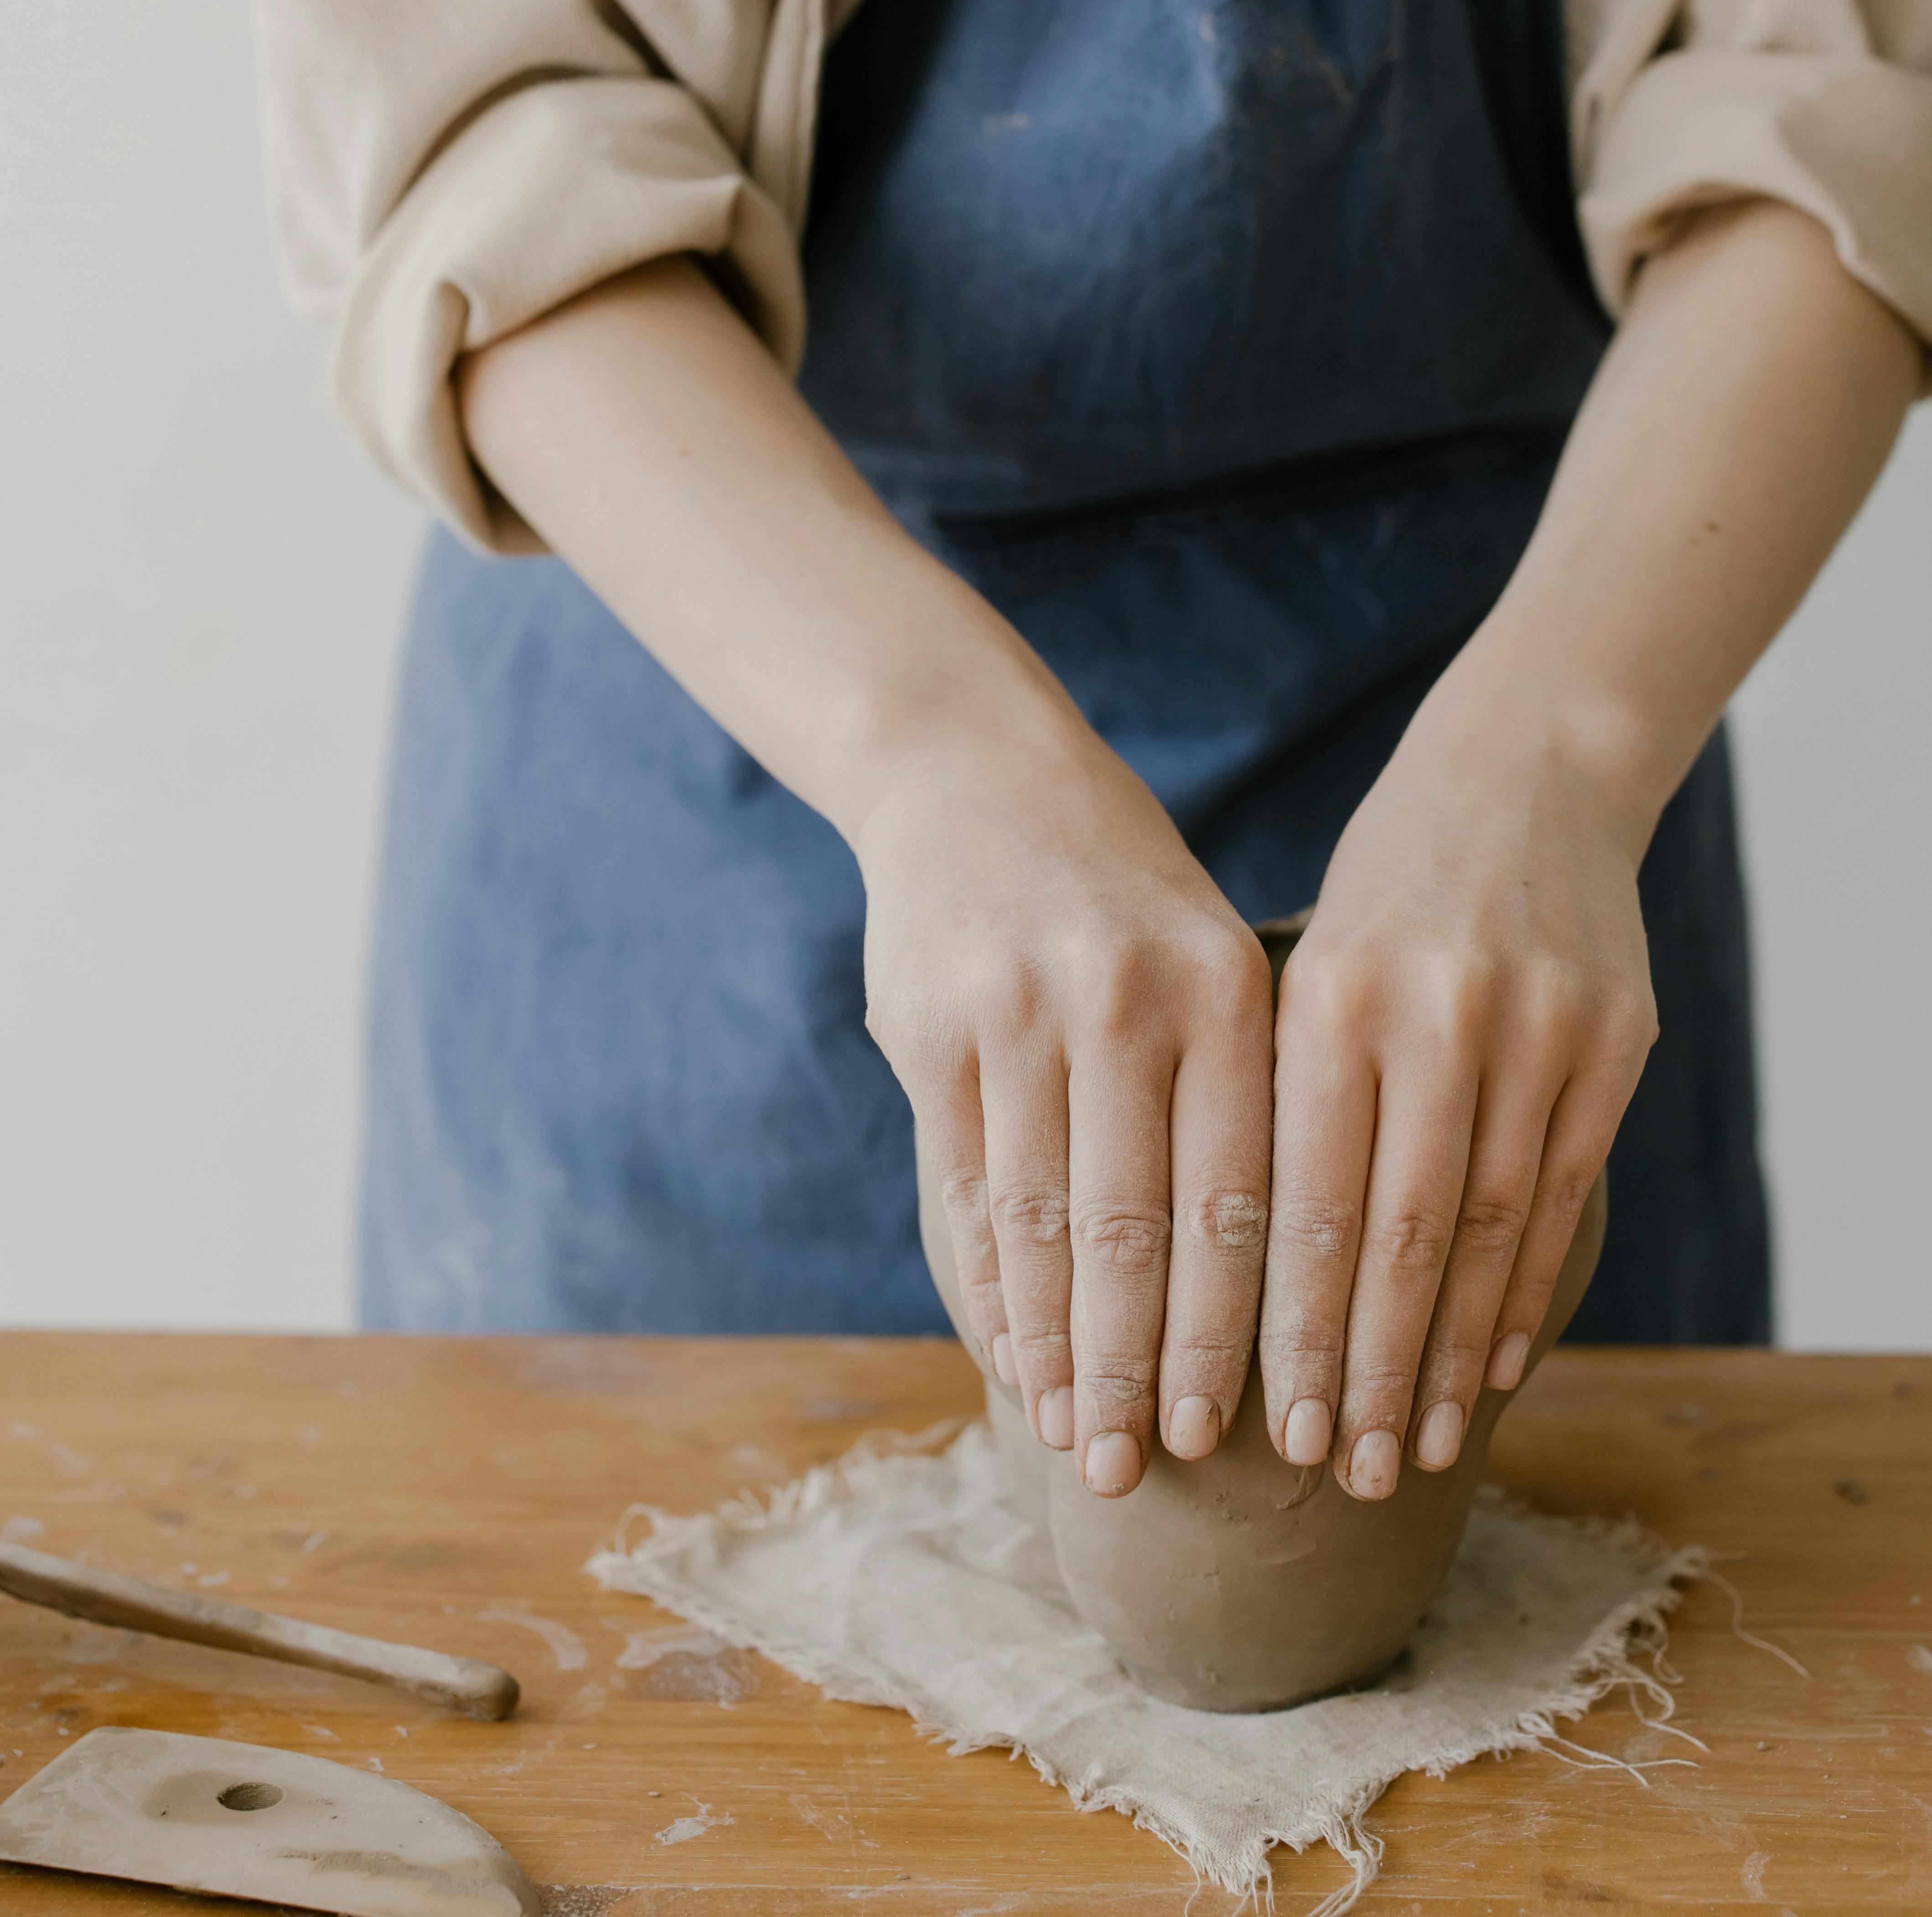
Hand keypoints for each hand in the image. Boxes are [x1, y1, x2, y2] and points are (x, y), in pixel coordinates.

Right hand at [856, 712, 1273, 1498]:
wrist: (975, 772)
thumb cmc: (1119, 895)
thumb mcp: (1209, 961)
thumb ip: (1236, 1099)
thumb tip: (1275, 1289)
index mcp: (1224, 989)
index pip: (1241, 1193)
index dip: (1239, 1326)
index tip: (1245, 1433)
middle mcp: (1125, 999)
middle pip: (1139, 1226)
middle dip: (1147, 1365)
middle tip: (1151, 1474)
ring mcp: (1017, 1010)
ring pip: (1043, 1221)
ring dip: (1059, 1347)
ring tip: (1079, 1442)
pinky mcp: (929, 1025)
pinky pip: (963, 1187)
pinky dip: (988, 1286)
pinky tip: (1011, 1358)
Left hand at [1259, 678, 1658, 1498]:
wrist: (1525, 775)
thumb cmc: (1380, 889)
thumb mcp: (1300, 967)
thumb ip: (1273, 1100)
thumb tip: (1214, 1276)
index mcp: (1330, 998)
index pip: (1302, 1198)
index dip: (1284, 1325)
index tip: (1259, 1430)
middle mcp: (1435, 1016)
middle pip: (1394, 1233)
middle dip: (1361, 1367)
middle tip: (1334, 1474)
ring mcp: (1536, 1029)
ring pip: (1487, 1230)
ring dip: (1448, 1356)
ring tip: (1409, 1449)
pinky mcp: (1613, 1041)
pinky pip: (1563, 1194)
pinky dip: (1526, 1290)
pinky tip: (1495, 1367)